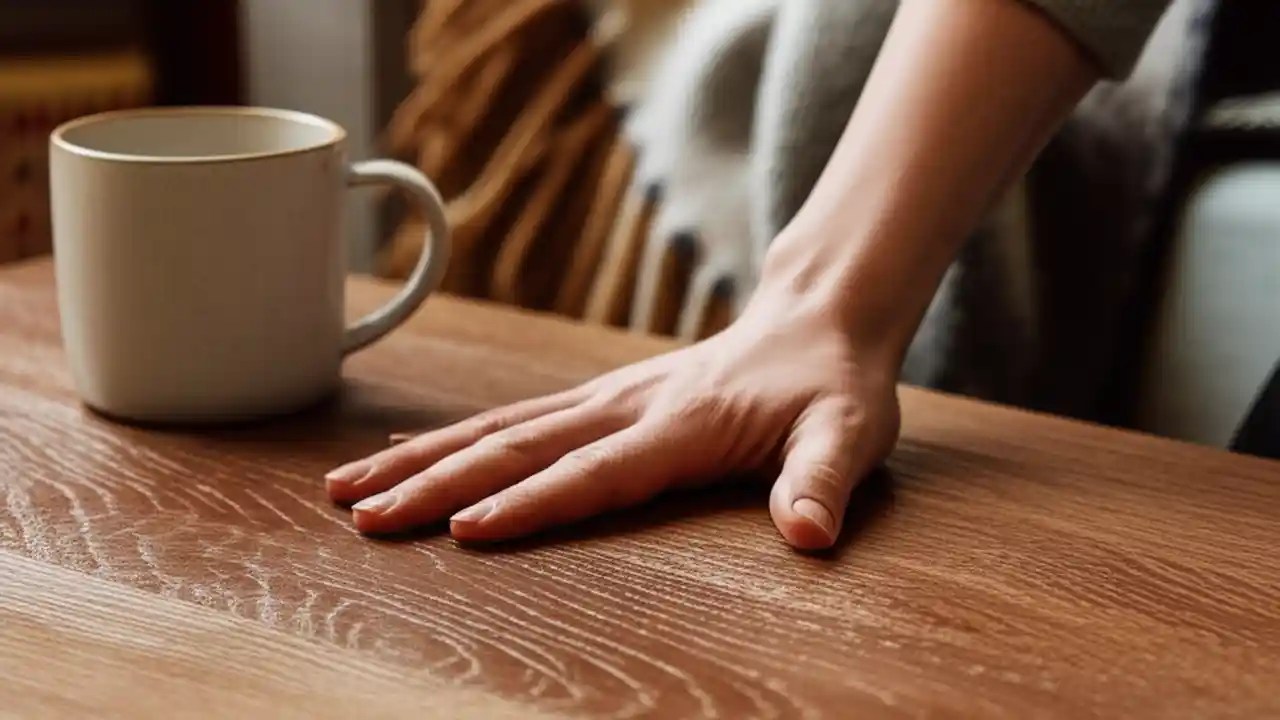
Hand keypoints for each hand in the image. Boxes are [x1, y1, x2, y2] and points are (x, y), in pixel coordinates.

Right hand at [325, 287, 900, 549]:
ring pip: (497, 429)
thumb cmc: (834, 386)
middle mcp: (626, 406)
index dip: (532, 502)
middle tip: (364, 517)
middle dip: (437, 484)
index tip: (464, 529)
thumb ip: (822, 482)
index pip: (593, 472)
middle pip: (517, 446)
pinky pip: (512, 419)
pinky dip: (452, 438)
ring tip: (349, 489)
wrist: (818, 318)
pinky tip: (403, 454)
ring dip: (422, 460)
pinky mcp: (599, 398)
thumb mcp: (850, 434)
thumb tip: (809, 536)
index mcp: (680, 425)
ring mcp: (606, 398)